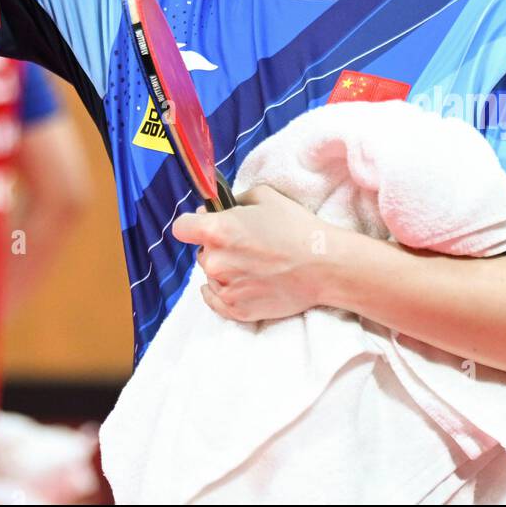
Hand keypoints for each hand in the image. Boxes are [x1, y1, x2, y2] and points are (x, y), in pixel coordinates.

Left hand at [172, 185, 351, 322]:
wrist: (323, 265)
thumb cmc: (296, 227)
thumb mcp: (264, 196)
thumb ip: (232, 201)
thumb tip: (213, 210)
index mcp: (217, 230)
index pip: (182, 228)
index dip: (193, 224)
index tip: (203, 225)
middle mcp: (215, 261)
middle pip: (201, 252)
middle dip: (216, 247)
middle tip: (244, 245)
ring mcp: (224, 288)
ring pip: (212, 275)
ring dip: (225, 269)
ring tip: (255, 264)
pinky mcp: (236, 310)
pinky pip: (215, 300)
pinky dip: (223, 291)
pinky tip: (238, 283)